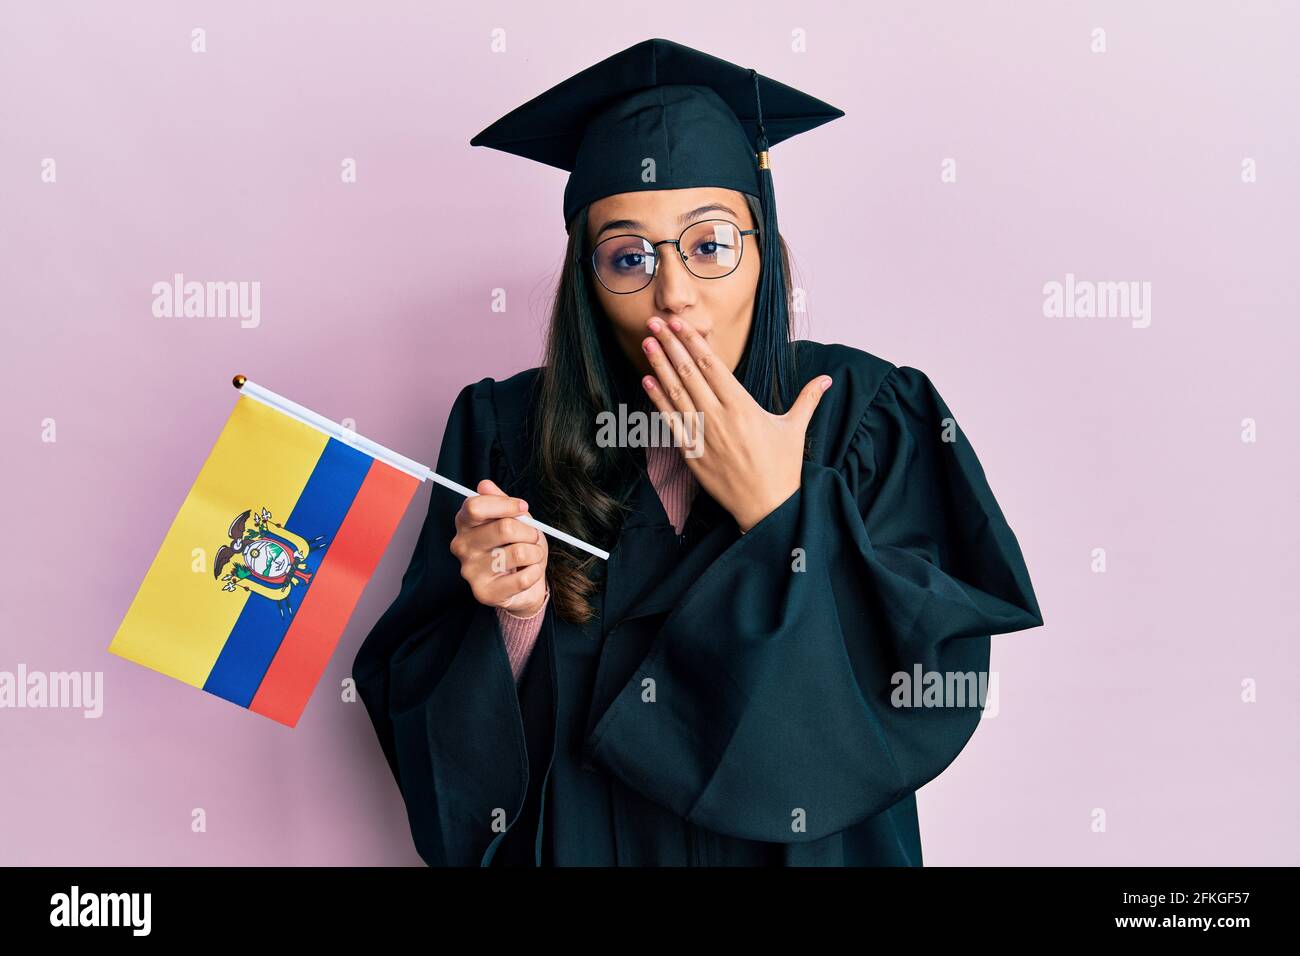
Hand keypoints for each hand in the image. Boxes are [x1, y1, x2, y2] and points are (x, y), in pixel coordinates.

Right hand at [450, 479, 548, 616]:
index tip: (523, 508)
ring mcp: (470, 571)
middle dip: (530, 531)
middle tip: (533, 537)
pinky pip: (524, 578)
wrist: (522, 586)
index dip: (505, 505)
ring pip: (519, 552)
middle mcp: (462, 546)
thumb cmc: (516, 546)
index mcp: (465, 524)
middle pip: (504, 528)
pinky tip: (528, 573)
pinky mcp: (484, 593)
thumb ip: (500, 501)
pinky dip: (536, 572)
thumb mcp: (513, 519)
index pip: (475, 506)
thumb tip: (484, 485)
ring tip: (531, 556)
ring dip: (536, 553)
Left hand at [639, 316, 831, 532]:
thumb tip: (827, 379)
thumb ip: (807, 399)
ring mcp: (703, 435)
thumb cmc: (782, 468)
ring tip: (646, 343)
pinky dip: (657, 400)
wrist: (766, 507)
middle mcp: (720, 417)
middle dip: (670, 345)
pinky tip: (647, 381)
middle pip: (690, 373)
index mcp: (743, 406)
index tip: (678, 323)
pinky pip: (670, 421)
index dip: (693, 341)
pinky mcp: (692, 453)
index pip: (713, 365)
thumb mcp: (795, 429)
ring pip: (676, 393)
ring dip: (659, 366)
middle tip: (654, 322)